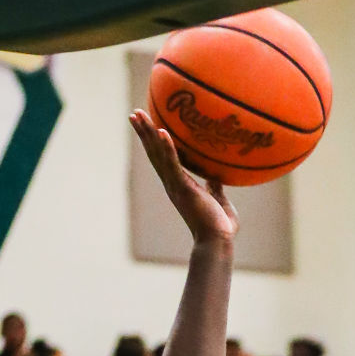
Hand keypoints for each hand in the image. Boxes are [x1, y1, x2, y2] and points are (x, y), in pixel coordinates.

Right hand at [130, 109, 238, 244]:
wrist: (217, 241)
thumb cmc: (219, 227)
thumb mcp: (219, 201)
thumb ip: (215, 188)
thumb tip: (216, 177)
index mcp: (179, 185)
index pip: (163, 159)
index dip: (154, 142)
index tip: (149, 126)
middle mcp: (172, 184)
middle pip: (153, 153)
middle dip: (143, 132)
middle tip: (134, 113)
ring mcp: (175, 185)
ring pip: (157, 154)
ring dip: (147, 133)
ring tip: (138, 114)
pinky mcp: (183, 188)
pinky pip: (173, 164)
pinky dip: (167, 147)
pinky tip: (161, 130)